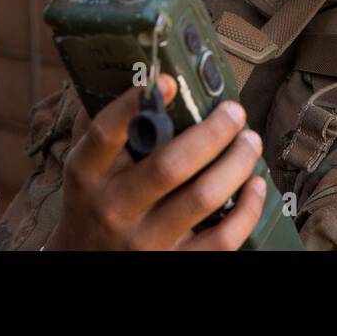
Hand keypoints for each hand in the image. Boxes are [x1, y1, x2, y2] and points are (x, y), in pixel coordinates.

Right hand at [46, 75, 266, 249]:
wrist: (82, 263)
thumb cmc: (90, 203)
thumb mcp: (81, 165)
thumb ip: (97, 123)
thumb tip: (127, 72)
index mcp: (87, 174)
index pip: (106, 133)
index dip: (134, 104)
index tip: (168, 80)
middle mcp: (114, 208)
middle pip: (170, 165)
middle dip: (212, 133)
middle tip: (234, 111)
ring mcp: (145, 241)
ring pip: (203, 198)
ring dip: (236, 163)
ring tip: (250, 140)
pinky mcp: (173, 263)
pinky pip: (221, 240)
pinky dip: (247, 210)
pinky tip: (254, 184)